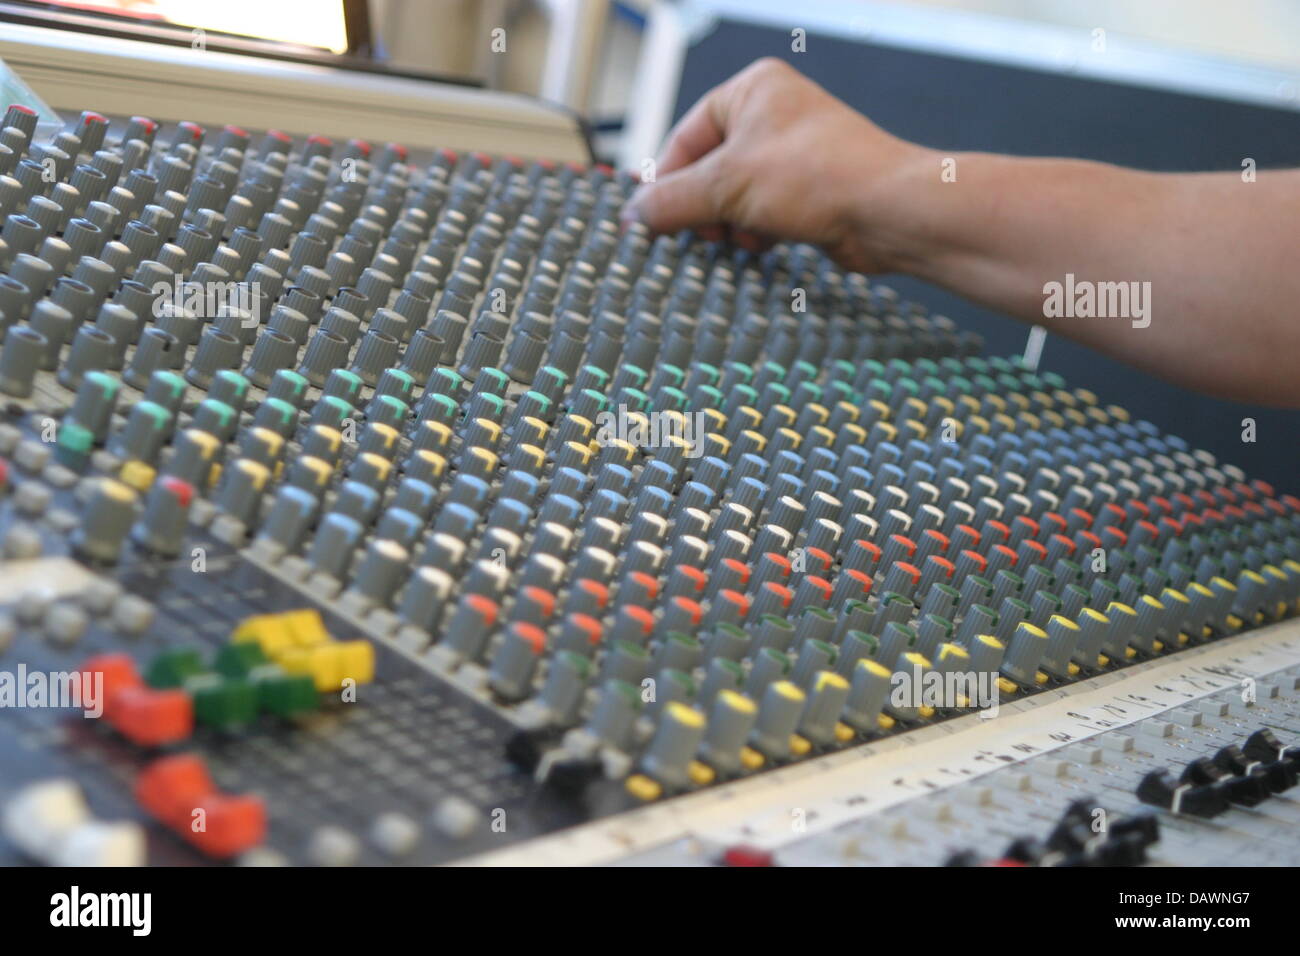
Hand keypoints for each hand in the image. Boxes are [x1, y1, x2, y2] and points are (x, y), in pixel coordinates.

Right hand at [622, 58, 927, 273]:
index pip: (685, 137)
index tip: (651, 219)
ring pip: (733, 197)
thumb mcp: (727, 185)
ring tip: (740, 238)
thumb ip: (671, 200)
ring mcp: (792, 155)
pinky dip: (755, 232)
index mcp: (751, 91)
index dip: (667, 181)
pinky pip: (760, 213)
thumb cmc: (821, 175)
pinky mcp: (808, 192)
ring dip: (729, 224)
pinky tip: (763, 244)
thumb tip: (633, 216)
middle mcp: (773, 117)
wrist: (889, 211)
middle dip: (703, 208)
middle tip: (701, 233)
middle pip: (707, 170)